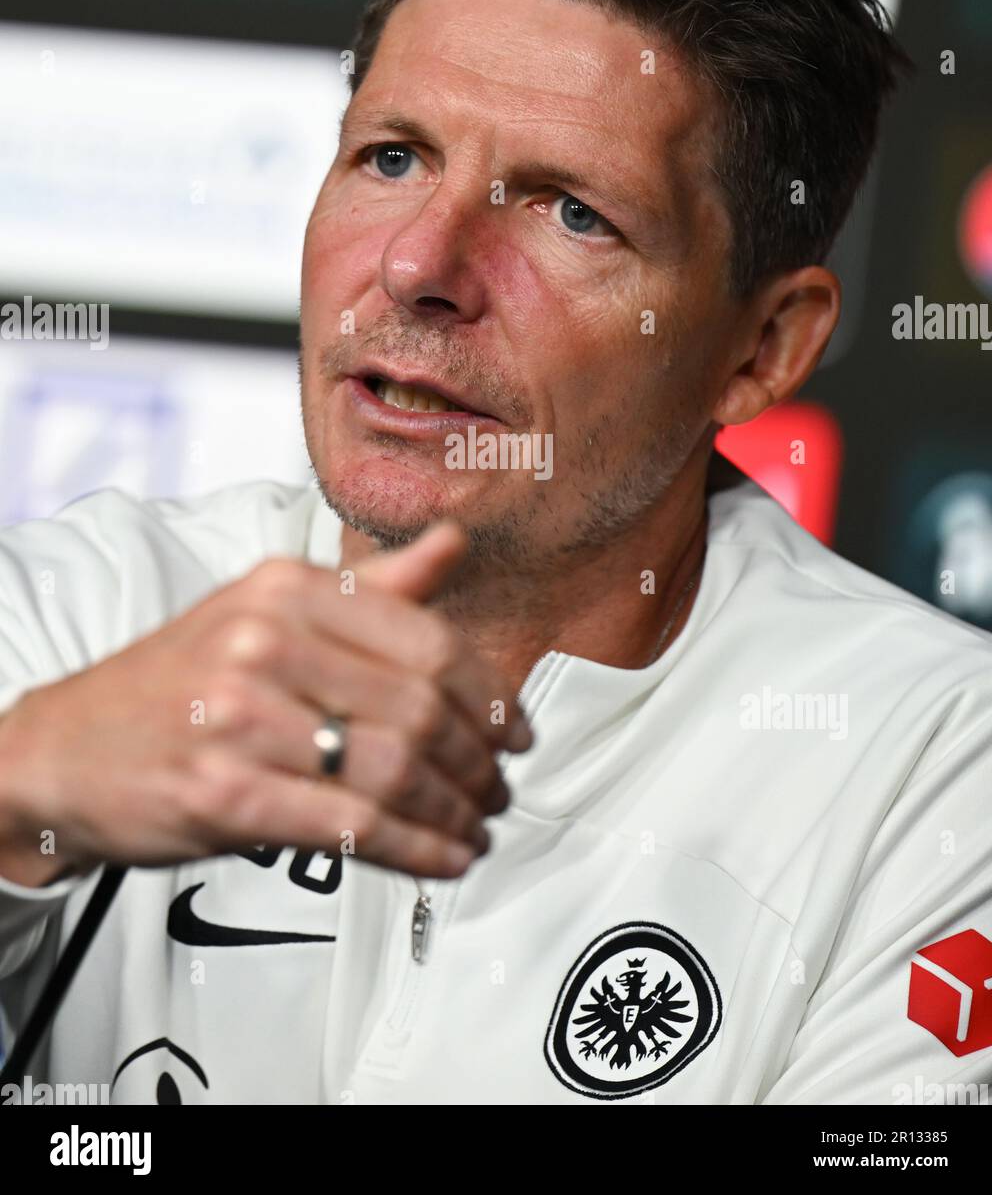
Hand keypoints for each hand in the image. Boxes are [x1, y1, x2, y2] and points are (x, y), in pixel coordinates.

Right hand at [0, 521, 530, 885]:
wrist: (65, 748)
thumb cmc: (177, 682)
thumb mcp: (265, 609)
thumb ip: (371, 587)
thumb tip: (451, 544)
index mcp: (286, 588)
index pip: (426, 638)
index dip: (489, 692)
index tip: (515, 727)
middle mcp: (265, 643)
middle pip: (419, 708)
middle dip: (479, 760)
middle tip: (500, 786)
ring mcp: (241, 719)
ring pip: (393, 771)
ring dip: (455, 810)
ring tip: (477, 825)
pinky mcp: (225, 795)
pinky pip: (354, 827)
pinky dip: (416, 849)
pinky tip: (441, 857)